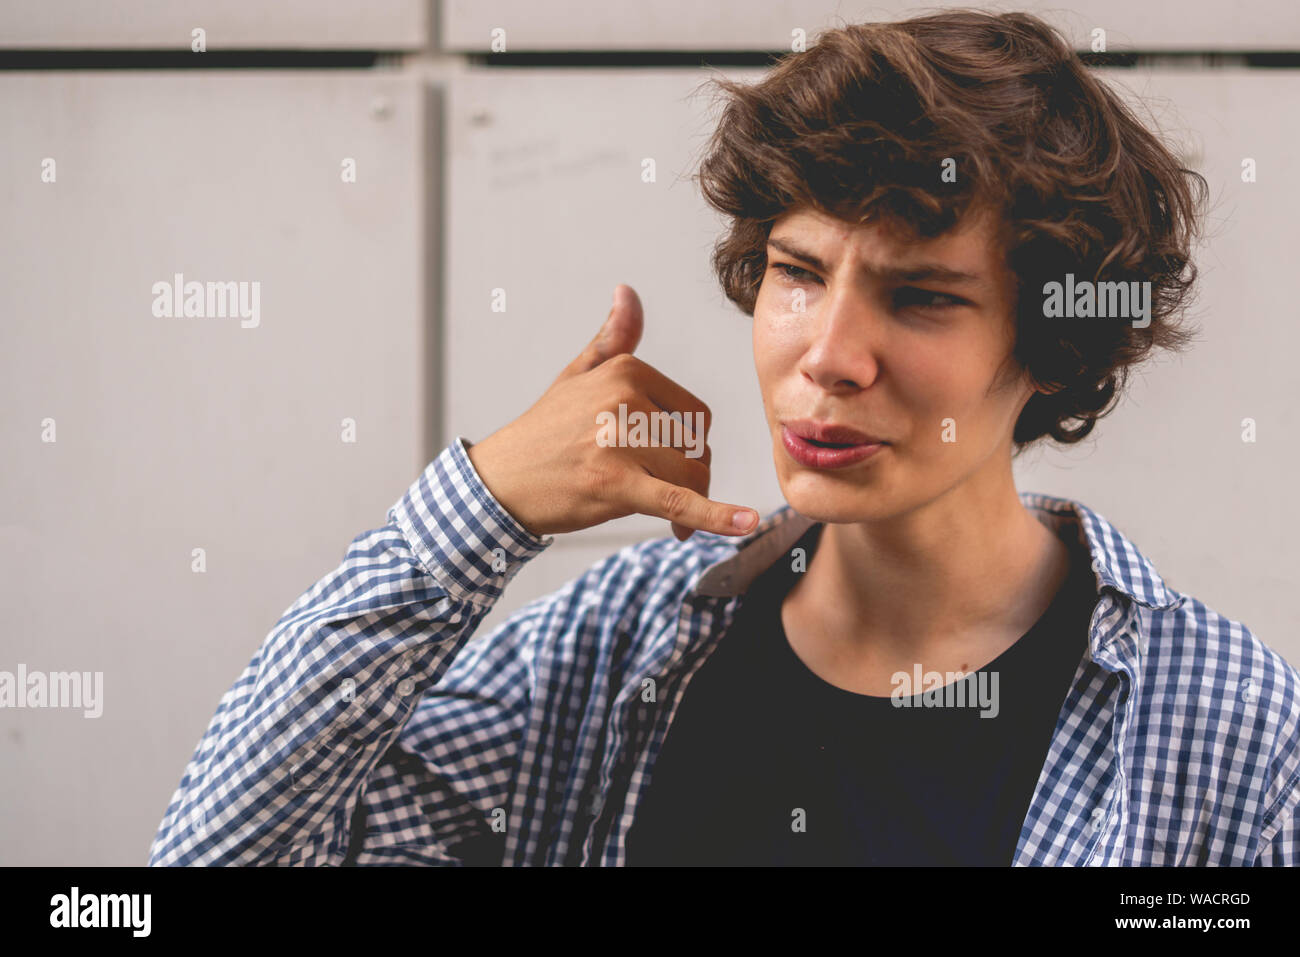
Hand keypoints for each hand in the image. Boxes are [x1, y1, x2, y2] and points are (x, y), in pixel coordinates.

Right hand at [466, 284, 758, 540]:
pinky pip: (679, 502)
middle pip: (696, 447)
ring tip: (660, 515)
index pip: (695, 415)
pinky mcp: (615, 484)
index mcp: (626, 370)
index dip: (689, 446)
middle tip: (657, 493)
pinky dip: (715, 517)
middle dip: (687, 476)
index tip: (663, 464)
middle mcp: (625, 399)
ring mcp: (620, 442)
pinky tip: (745, 523)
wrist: (500, 481)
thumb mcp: (577, 376)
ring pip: (691, 476)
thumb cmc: (544, 433)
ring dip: (688, 505)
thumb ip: (613, 339)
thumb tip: (628, 292)